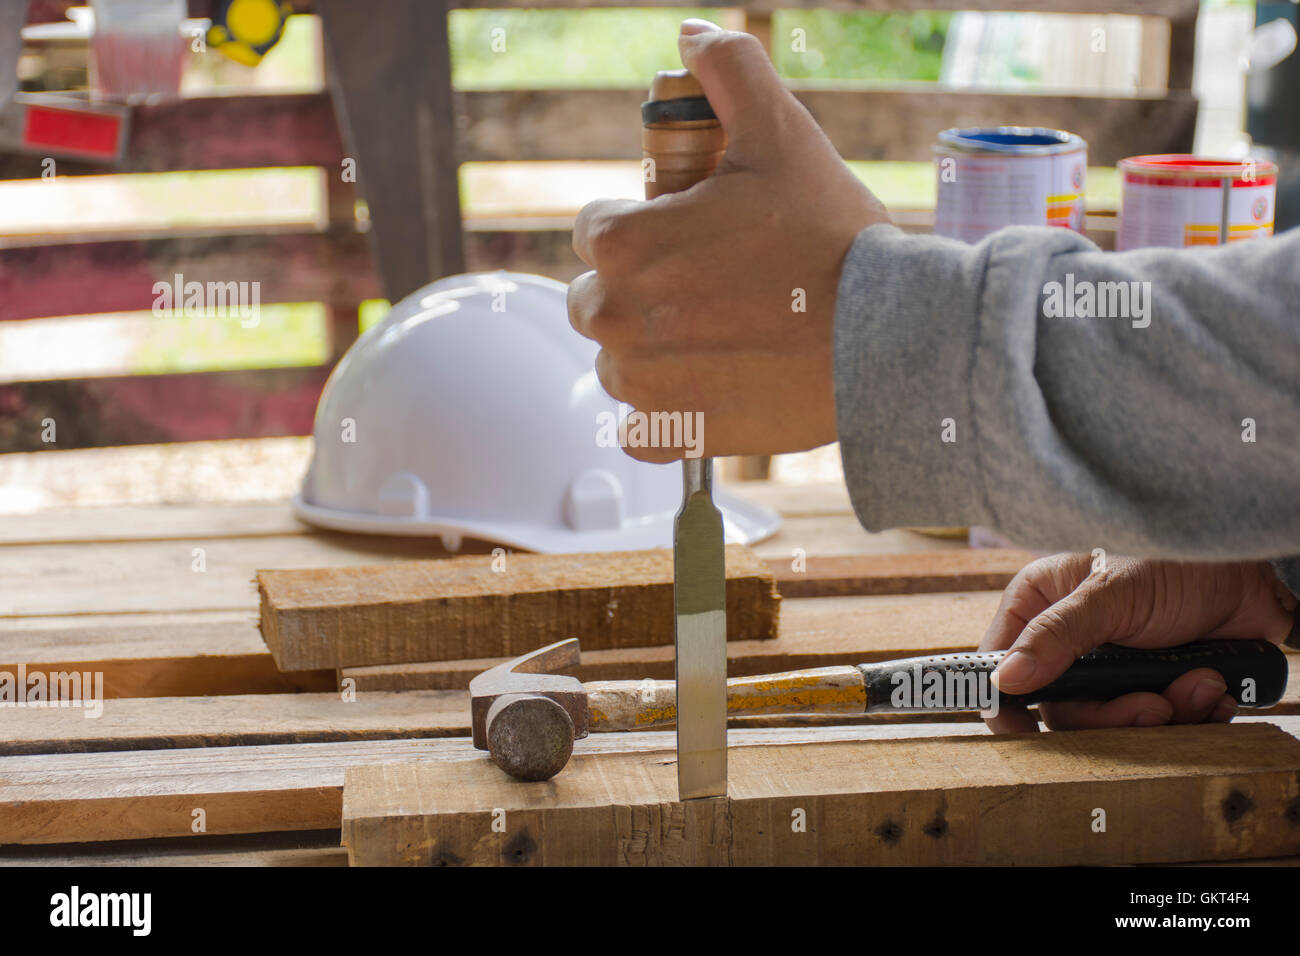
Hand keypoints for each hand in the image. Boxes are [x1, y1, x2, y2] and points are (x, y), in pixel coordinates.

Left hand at [567, 19, 889, 461]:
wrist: (887, 338)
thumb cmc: (831, 237)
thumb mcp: (782, 134)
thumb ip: (729, 72)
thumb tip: (694, 34)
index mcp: (624, 244)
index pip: (593, 232)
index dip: (639, 228)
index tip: (686, 236)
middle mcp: (617, 318)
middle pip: (595, 300)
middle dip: (636, 289)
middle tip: (705, 286)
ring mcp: (644, 383)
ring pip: (616, 364)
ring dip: (650, 351)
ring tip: (718, 335)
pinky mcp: (675, 435)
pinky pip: (639, 431)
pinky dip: (663, 416)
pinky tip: (709, 386)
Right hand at [981, 553, 1296, 732]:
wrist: (1253, 580)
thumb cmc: (1175, 564)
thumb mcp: (1111, 595)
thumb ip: (1056, 635)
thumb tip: (1005, 679)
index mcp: (1038, 603)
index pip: (999, 659)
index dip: (1006, 698)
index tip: (1019, 730)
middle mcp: (1065, 639)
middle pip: (1060, 707)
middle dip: (1113, 715)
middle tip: (1154, 705)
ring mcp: (1107, 667)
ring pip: (1108, 722)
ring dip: (1161, 713)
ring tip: (1199, 685)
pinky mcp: (1146, 686)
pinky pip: (1152, 725)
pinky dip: (1187, 714)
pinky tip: (1209, 689)